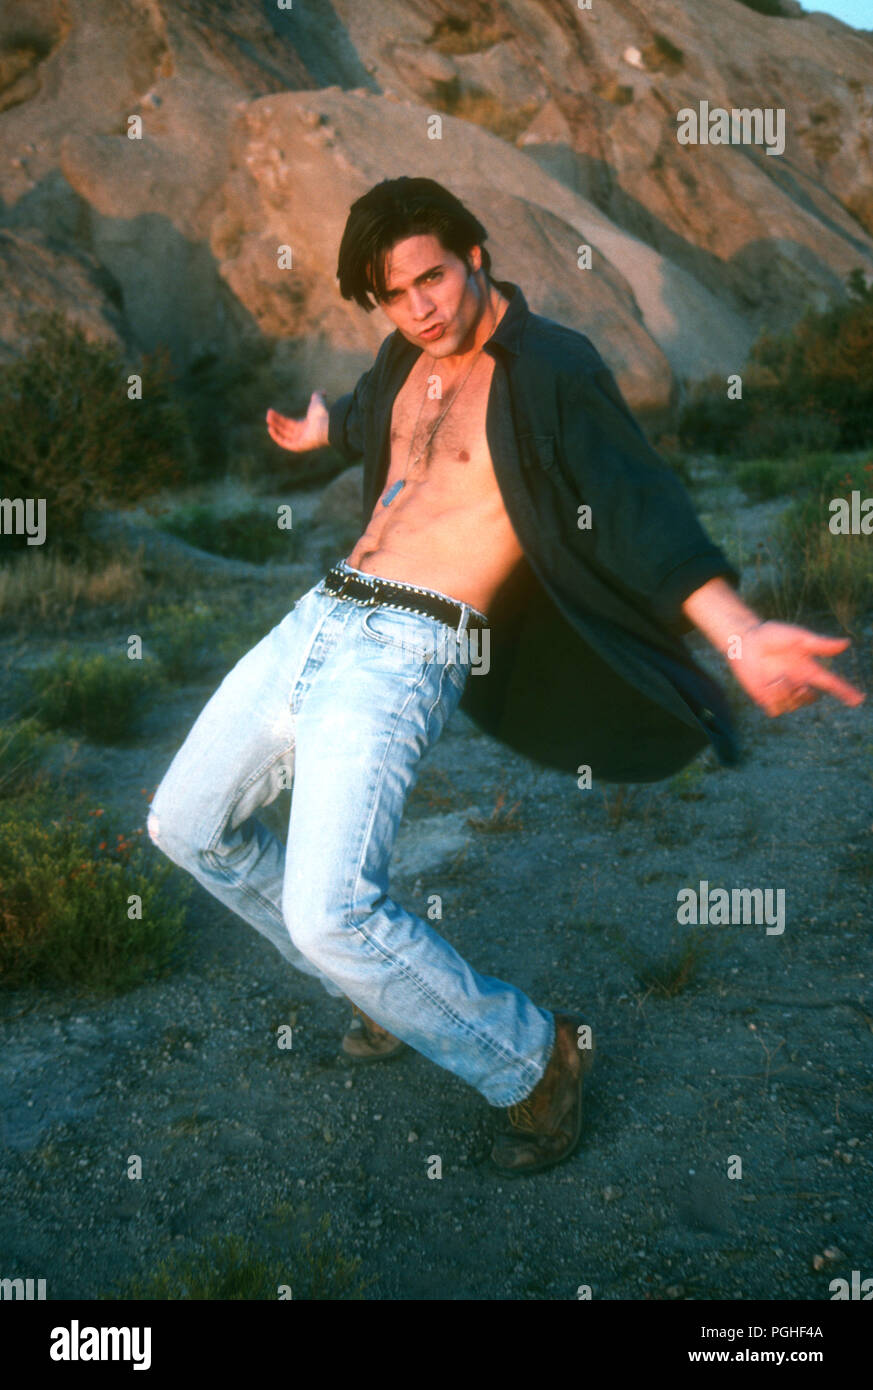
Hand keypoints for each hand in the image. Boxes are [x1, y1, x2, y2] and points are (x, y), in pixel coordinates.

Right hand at [266, 391, 328, 452]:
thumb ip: (317, 395)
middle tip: (267, 415)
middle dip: (276, 422)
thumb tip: (322, 391)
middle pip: (285, 429)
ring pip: (284, 436)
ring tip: (268, 421)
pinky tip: (270, 429)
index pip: (289, 423)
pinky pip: (285, 443)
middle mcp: (302, 435)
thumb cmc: (321, 413)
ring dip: (275, 429)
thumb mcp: (317, 401)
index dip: (280, 418)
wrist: (325, 425)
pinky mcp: (299, 447)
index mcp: (305, 426)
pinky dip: (277, 437)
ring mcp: (300, 442)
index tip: (271, 411)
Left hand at [731, 620, 865, 716]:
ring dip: (786, 693)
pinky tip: (766, 684)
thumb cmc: (772, 635)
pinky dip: (773, 700)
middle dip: (805, 694)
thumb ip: (820, 644)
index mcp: (808, 669)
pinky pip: (775, 710)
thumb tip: (846, 643)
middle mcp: (797, 682)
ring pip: (792, 705)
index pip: (832, 684)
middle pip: (811, 699)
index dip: (846, 692)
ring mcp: (781, 692)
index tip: (858, 699)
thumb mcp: (798, 637)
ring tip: (775, 677)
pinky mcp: (765, 698)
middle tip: (797, 683)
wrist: (745, 640)